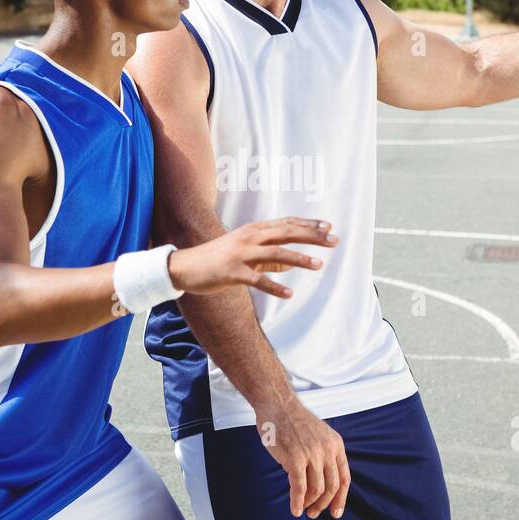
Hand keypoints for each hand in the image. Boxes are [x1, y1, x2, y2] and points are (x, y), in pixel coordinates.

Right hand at [166, 217, 337, 298]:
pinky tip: (289, 294)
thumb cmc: (217, 260)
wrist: (184, 267)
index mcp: (253, 231)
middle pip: (286, 234)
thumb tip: (293, 262)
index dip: (308, 225)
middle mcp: (249, 238)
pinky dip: (274, 287)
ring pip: (276, 254)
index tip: (329, 227)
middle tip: (334, 241)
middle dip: (312, 237)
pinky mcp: (233, 272)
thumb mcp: (244, 253)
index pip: (286, 224)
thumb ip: (269, 257)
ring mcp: (241, 254)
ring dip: (299, 259)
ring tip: (319, 265)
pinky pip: (258, 280)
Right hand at [255, 399, 350, 518]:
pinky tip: (294, 510)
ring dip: (310, 504)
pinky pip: (299, 487)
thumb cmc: (294, 421)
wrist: (277, 404)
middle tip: (314, 513)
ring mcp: (312, 454)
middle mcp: (327, 450)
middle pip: (332, 487)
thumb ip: (324, 455)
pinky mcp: (295, 458)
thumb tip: (322, 483)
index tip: (335, 512)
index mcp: (336, 445)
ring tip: (303, 509)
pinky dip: (297, 501)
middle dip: (324, 504)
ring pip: (317, 489)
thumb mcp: (320, 435)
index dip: (341, 499)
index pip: (344, 478)